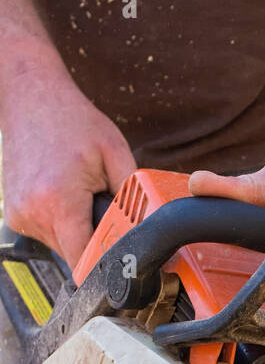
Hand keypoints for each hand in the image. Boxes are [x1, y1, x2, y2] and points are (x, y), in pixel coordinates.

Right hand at [1, 66, 135, 267]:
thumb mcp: (116, 154)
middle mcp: (34, 212)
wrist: (31, 97)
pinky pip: (48, 234)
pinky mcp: (14, 215)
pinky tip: (64, 193)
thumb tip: (152, 231)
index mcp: (59, 201)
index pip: (84, 262)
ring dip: (77, 231)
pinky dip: (61, 222)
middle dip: (95, 242)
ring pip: (62, 246)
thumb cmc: (73, 121)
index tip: (123, 267)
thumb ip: (134, 199)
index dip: (107, 267)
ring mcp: (20, 215)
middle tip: (100, 208)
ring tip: (79, 194)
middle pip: (75, 256)